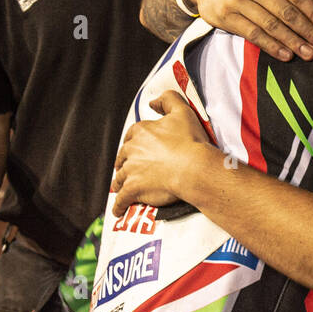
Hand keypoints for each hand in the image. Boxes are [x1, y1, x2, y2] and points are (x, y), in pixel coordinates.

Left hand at [110, 92, 214, 215]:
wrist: (194, 167)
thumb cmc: (190, 140)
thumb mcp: (183, 111)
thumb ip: (168, 100)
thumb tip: (153, 102)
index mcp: (140, 132)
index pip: (132, 137)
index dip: (134, 144)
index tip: (138, 150)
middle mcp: (131, 150)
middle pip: (124, 158)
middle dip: (125, 163)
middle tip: (130, 170)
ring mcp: (130, 171)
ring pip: (120, 178)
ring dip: (120, 184)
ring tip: (121, 190)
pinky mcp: (133, 190)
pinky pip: (121, 200)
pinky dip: (119, 206)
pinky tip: (119, 211)